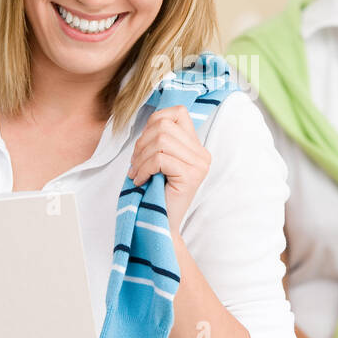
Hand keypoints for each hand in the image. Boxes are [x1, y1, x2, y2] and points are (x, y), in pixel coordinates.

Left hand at [128, 105, 210, 238]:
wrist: (159, 225)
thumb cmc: (154, 192)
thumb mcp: (158, 161)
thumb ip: (159, 139)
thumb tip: (149, 121)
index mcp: (196, 147)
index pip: (178, 113)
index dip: (155, 121)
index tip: (144, 144)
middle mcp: (202, 154)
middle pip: (165, 125)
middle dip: (142, 142)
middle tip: (135, 163)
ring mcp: (199, 165)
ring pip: (161, 140)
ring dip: (141, 157)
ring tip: (137, 172)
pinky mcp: (190, 176)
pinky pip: (160, 159)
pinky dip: (144, 168)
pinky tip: (140, 181)